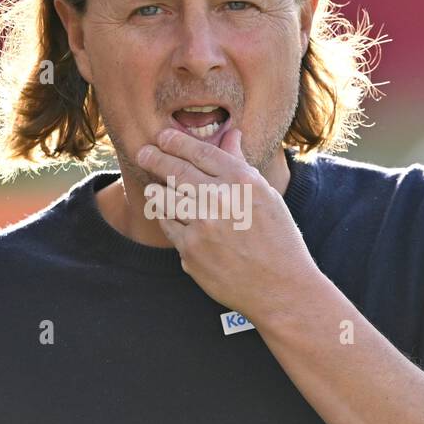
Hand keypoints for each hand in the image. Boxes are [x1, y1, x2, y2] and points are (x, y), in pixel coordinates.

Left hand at [135, 127, 318, 323]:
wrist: (280, 288)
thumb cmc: (278, 240)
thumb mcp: (266, 196)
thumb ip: (240, 165)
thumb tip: (230, 135)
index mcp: (242, 181)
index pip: (200, 152)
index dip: (176, 141)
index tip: (163, 136)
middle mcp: (220, 199)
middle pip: (176, 170)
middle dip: (155, 158)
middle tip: (143, 151)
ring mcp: (202, 226)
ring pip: (165, 198)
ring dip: (157, 190)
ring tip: (153, 186)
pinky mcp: (190, 251)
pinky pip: (168, 226)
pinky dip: (167, 217)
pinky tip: (167, 214)